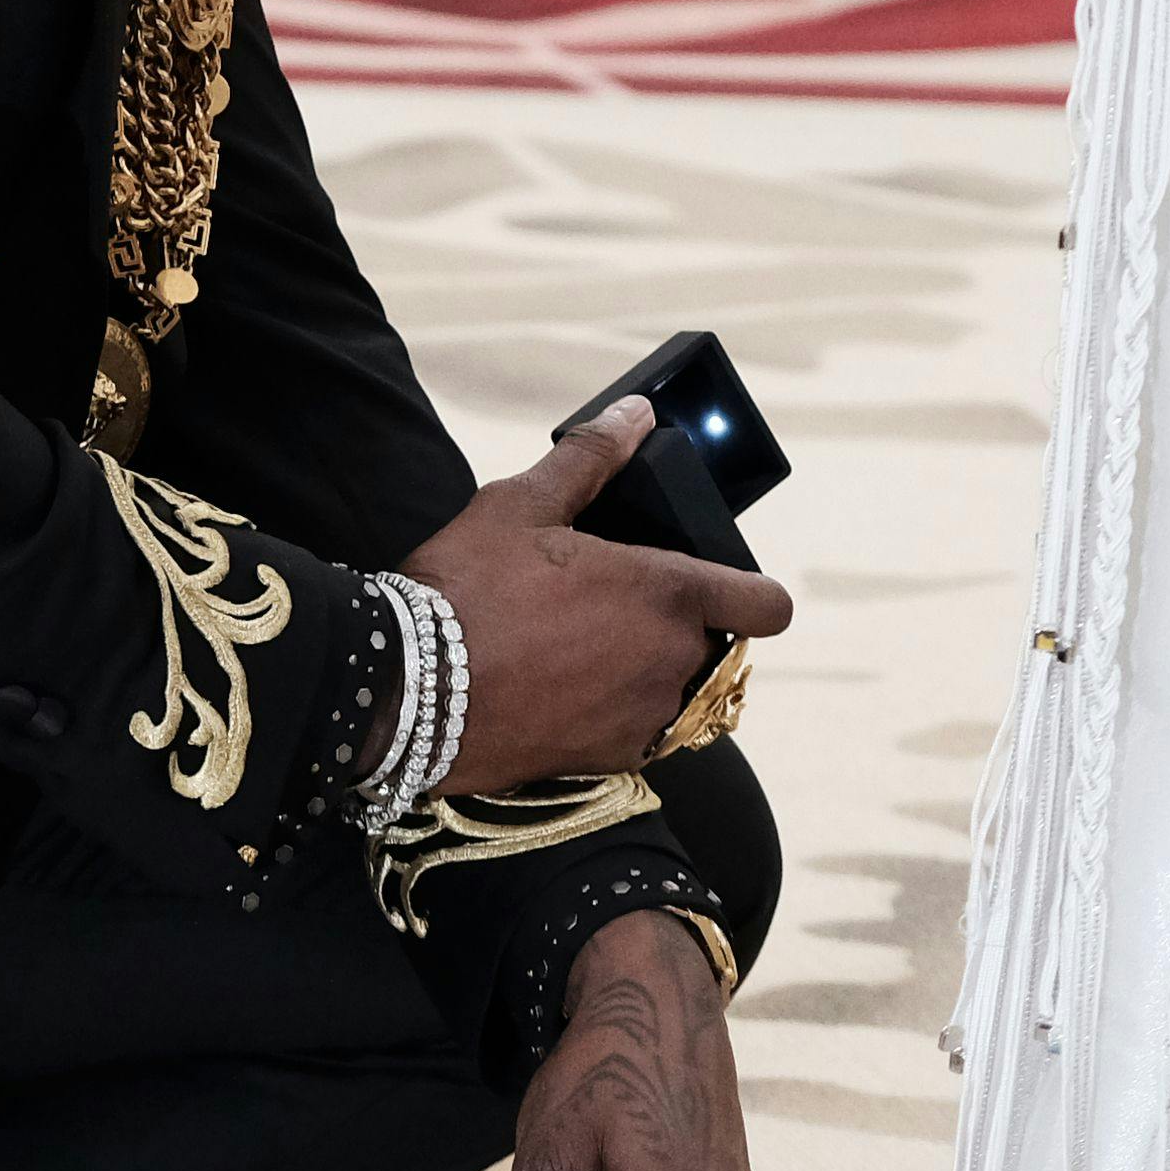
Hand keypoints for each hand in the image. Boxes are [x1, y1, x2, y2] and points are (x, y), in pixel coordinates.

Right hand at [398, 401, 790, 793]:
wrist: (405, 693)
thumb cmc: (464, 590)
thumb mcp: (521, 504)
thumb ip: (591, 457)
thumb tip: (635, 412)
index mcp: (665, 592)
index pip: (765, 604)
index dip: (753, 593)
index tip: (724, 587)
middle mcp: (670, 660)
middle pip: (709, 642)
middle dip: (673, 622)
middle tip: (606, 602)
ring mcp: (644, 715)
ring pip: (674, 687)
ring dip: (645, 669)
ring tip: (575, 647)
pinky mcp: (612, 758)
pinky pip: (641, 729)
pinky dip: (616, 711)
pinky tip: (561, 687)